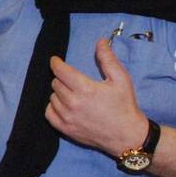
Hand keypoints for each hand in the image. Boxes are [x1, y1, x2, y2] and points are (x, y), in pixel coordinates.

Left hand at [46, 38, 149, 157]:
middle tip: (74, 81)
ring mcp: (67, 118)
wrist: (126, 134)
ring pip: (52, 97)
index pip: (61, 71)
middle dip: (63, 78)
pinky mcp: (65, 129)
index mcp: (85, 89)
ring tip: (73, 94)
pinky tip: (64, 105)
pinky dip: (53, 107)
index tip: (55, 60)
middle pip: (56, 83)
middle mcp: (73, 103)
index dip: (56, 63)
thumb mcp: (121, 79)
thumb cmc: (124, 105)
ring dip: (59, 93)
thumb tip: (100, 42)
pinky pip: (49, 113)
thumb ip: (108, 59)